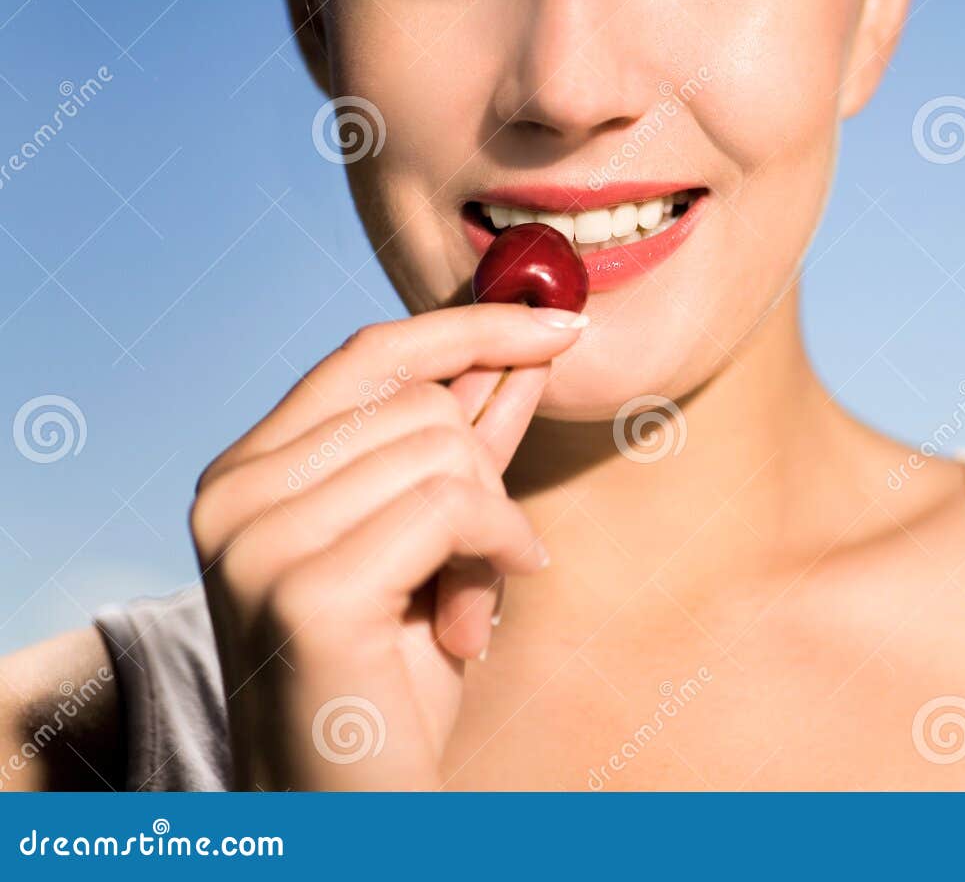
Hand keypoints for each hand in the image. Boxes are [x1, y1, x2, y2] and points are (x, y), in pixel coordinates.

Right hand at [189, 304, 584, 789]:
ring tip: (461, 609)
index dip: (471, 328)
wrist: (348, 809)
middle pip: (421, 402)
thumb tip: (523, 349)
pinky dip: (494, 551)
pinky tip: (474, 623)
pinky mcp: (304, 587)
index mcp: (247, 473)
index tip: (561, 325)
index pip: (369, 354)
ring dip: (488, 529)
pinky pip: (451, 507)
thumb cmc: (387, 684)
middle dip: (485, 475)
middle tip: (479, 565)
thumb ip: (460, 448)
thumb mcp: (431, 545)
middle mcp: (232, 494)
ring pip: (443, 449)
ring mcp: (257, 539)